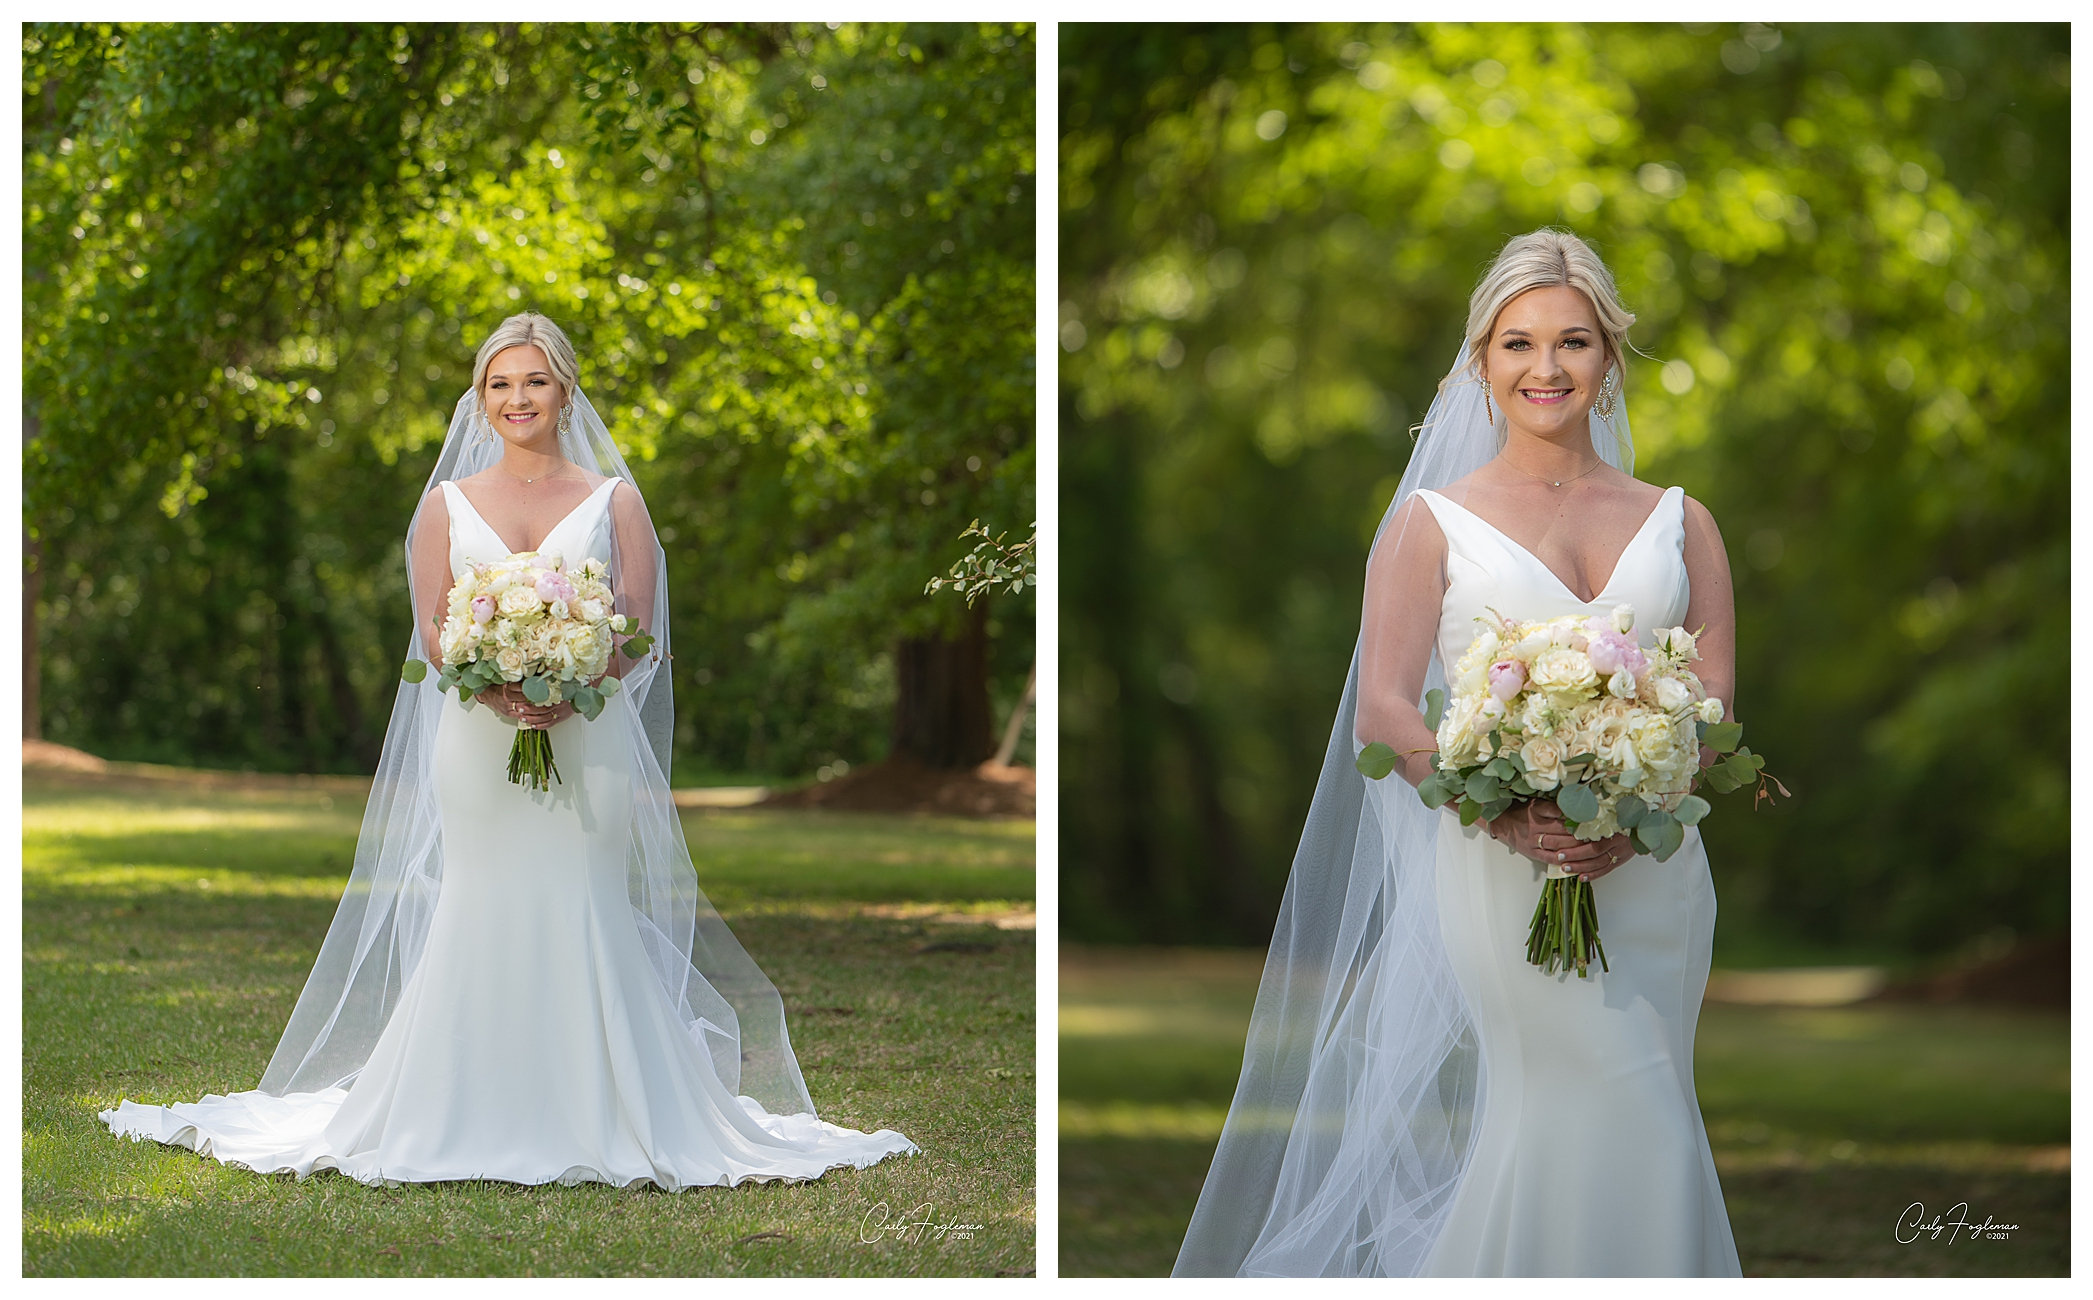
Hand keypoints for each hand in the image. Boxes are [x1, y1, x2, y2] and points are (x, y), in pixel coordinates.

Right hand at [486, 682, 568, 728]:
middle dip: (538, 698)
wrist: (485, 694)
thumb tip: (535, 676)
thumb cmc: (497, 686)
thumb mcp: (506, 680)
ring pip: (525, 708)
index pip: (524, 688)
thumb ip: (519, 681)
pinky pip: (521, 716)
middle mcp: (507, 696)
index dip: (536, 688)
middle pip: (526, 698)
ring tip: (548, 707)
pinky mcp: (508, 714)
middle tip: (550, 697)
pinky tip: (539, 716)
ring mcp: (507, 706)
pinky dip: (530, 716)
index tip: (545, 687)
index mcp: (507, 687)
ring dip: (537, 708)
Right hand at [1480, 800, 1634, 881]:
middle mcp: (1535, 824)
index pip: (1561, 812)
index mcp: (1537, 809)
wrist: (1500, 823)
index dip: (1578, 816)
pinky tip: (1575, 860)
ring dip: (1576, 846)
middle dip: (1581, 832)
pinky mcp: (1531, 852)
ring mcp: (1533, 840)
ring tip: (1591, 847)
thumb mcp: (1536, 802)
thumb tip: (1578, 804)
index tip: (1593, 816)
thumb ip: (1555, 805)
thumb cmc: (1520, 810)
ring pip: (1558, 844)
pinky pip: (1549, 857)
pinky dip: (1563, 860)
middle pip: (1563, 829)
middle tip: (1599, 833)